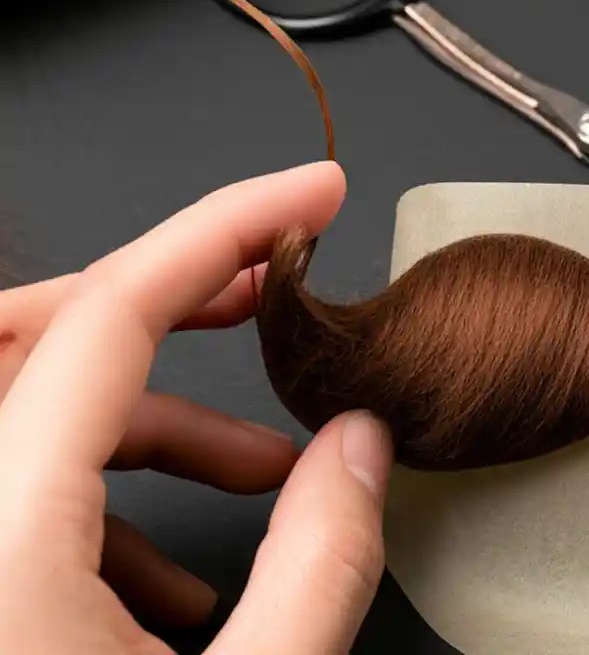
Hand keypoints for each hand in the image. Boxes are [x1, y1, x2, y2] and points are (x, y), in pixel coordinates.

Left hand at [0, 162, 393, 652]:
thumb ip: (319, 562)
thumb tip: (362, 446)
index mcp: (0, 533)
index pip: (113, 314)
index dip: (227, 229)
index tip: (313, 197)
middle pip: (34, 331)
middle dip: (169, 293)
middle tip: (273, 286)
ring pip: (29, 409)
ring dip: (152, 418)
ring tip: (262, 468)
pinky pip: (17, 486)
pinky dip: (103, 496)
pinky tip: (178, 581)